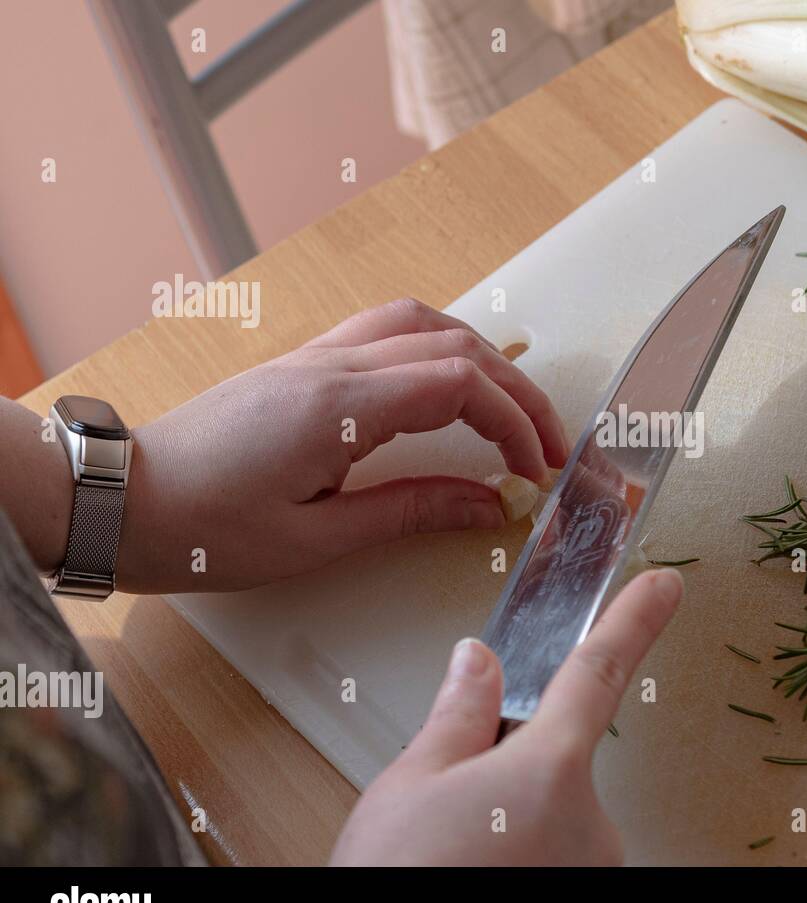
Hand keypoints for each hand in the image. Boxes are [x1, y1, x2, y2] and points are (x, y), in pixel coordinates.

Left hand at [115, 299, 567, 591]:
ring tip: (511, 409)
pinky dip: (438, 347)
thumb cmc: (204, 529)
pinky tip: (449, 386)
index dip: (516, 423)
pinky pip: (388, 330)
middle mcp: (333, 365)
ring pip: (423, 322)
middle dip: (517, 392)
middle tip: (549, 445)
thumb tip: (489, 506)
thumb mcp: (317, 538)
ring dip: (482, 357)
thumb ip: (412, 512)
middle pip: (455, 345)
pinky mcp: (303, 365)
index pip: (460, 385)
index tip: (539, 469)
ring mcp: (316, 356)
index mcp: (340, 407)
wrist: (120, 499)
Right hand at [330, 568, 683, 865]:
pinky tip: (475, 867)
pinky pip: (557, 855)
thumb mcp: (410, 785)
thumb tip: (477, 664)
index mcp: (549, 769)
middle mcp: (590, 820)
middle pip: (558, 758)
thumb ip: (458, 716)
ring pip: (553, 814)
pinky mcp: (586, 897)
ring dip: (512, 816)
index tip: (665, 584)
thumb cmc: (398, 881)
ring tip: (452, 850)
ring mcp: (593, 867)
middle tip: (449, 800)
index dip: (634, 619)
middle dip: (511, 764)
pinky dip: (520, 853)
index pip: (598, 671)